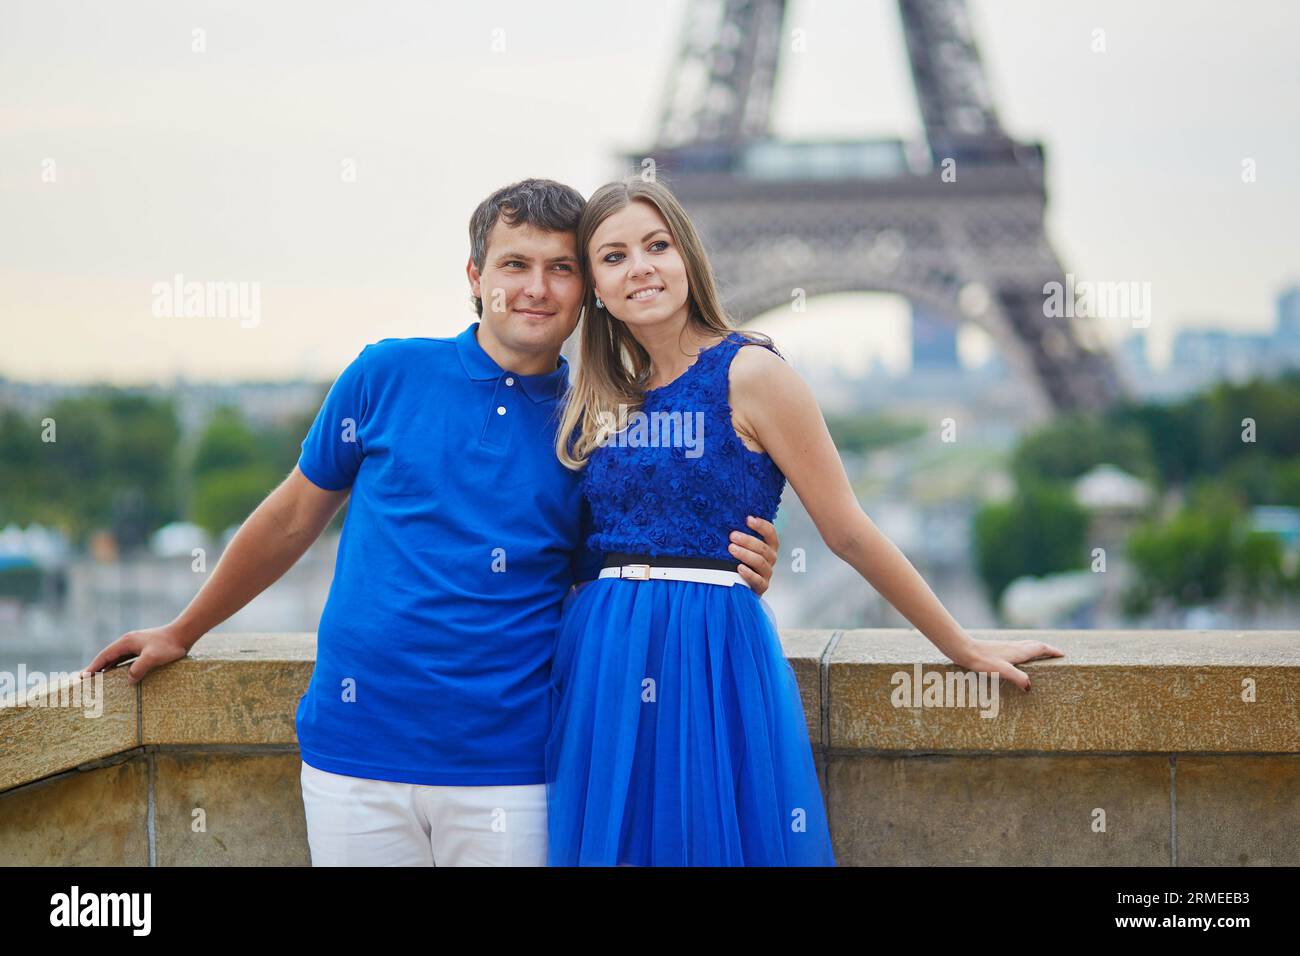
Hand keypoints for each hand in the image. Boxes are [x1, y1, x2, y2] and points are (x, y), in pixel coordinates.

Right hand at [81, 623, 192, 685]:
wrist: (184, 634)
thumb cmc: (169, 646)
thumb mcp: (153, 658)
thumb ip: (139, 668)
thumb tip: (128, 680)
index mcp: (126, 642)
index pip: (104, 656)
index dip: (93, 667)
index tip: (82, 677)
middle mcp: (128, 641)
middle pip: (107, 656)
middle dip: (96, 668)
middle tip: (85, 681)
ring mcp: (135, 644)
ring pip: (116, 658)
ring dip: (107, 667)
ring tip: (97, 679)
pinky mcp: (143, 648)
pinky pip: (125, 659)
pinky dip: (118, 666)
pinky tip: (118, 674)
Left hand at [729, 515, 779, 596]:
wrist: (740, 586)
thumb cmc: (739, 562)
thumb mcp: (742, 548)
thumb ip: (740, 536)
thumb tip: (726, 521)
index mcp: (768, 547)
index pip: (770, 533)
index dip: (761, 525)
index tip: (748, 519)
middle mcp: (770, 558)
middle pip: (763, 548)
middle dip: (748, 540)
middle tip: (733, 536)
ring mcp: (766, 573)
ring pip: (760, 562)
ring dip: (745, 554)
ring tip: (732, 549)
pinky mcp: (762, 586)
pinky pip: (757, 580)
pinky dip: (749, 573)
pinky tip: (739, 568)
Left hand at [949, 637, 1063, 692]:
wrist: (964, 650)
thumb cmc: (982, 661)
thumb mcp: (1002, 671)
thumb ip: (1018, 678)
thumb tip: (1030, 687)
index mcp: (1019, 651)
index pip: (1040, 648)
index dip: (1052, 651)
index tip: (1063, 654)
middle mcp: (1014, 646)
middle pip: (1035, 644)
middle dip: (1047, 649)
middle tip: (1055, 654)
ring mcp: (1005, 646)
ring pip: (1025, 645)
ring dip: (1035, 648)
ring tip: (1040, 655)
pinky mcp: (997, 649)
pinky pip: (1016, 647)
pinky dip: (1024, 650)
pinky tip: (1016, 657)